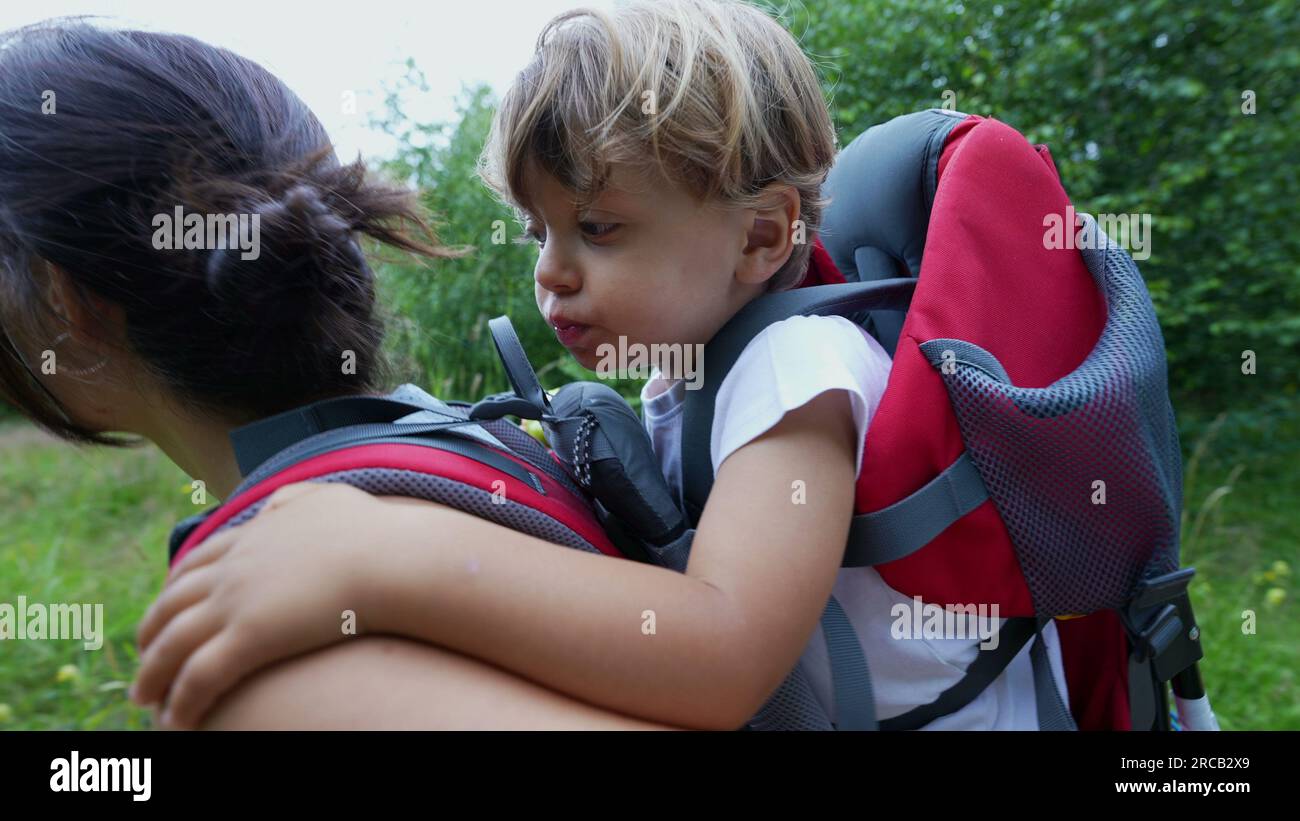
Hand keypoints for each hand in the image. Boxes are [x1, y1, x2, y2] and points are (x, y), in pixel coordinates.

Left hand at [131, 481, 387, 728]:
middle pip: (172, 603)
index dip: (174, 590)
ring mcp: (237, 602)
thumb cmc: (374, 532)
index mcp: (252, 536)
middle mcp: (234, 569)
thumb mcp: (327, 498)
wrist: (390, 559)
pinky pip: (199, 676)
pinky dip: (180, 701)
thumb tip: (278, 502)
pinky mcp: (249, 638)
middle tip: (144, 656)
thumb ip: (296, 497)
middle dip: (150, 632)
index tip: (165, 609)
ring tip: (143, 699)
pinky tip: (176, 722)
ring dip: (152, 676)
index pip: (196, 564)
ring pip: (172, 644)